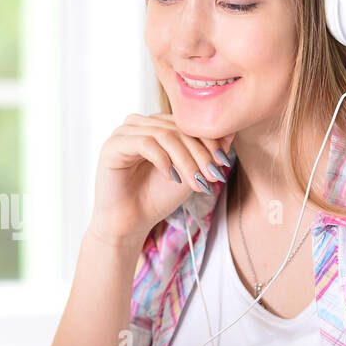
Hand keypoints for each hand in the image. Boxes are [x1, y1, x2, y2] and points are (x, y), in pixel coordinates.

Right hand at [87, 113, 232, 247]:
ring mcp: (124, 133)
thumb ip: (207, 151)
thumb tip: (233, 129)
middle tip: (212, 175)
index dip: (208, 140)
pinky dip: (163, 160)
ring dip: (185, 159)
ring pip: (163, 134)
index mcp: (156, 125)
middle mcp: (139, 124)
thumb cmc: (157, 197)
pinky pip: (144, 143)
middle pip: (177, 127)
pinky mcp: (113, 146)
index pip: (187, 123)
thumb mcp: (190, 172)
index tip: (223, 162)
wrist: (130, 223)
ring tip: (195, 181)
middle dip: (199, 153)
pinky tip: (171, 178)